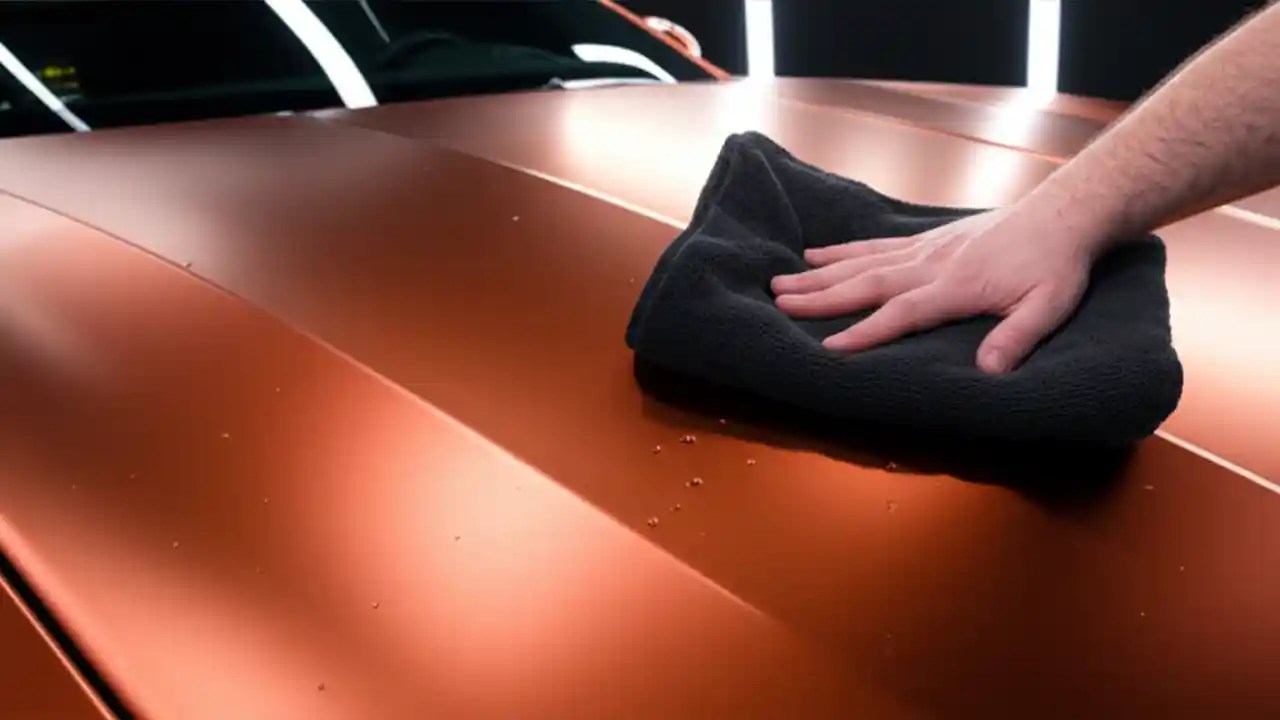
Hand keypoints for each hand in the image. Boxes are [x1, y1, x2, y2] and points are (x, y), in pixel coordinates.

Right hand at [770, 208, 1096, 373]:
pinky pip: (875, 246)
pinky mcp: (926, 241)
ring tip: (780, 282)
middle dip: (821, 296)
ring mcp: (924, 249)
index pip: (903, 312)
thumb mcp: (1049, 307)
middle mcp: (930, 264)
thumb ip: (1018, 337)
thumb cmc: (1056, 266)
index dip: (866, 330)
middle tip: (779, 303)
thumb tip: (989, 372)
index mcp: (956, 286)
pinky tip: (815, 254)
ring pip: (862, 263)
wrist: (1062, 215)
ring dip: (819, 274)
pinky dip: (843, 251)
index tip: (829, 346)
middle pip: (867, 282)